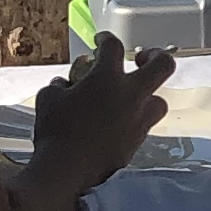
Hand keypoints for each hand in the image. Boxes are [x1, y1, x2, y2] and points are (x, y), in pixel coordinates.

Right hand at [27, 41, 173, 194]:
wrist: (68, 170)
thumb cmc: (56, 129)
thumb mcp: (48, 98)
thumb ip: (59, 86)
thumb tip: (64, 84)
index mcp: (107, 78)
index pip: (114, 46)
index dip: (106, 39)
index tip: (101, 41)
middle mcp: (131, 95)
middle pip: (163, 65)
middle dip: (154, 56)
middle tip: (140, 58)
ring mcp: (139, 120)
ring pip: (159, 100)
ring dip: (147, 95)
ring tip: (130, 99)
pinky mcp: (138, 142)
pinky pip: (144, 125)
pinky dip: (134, 120)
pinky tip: (118, 124)